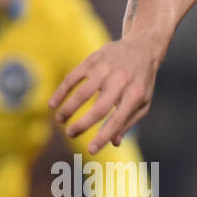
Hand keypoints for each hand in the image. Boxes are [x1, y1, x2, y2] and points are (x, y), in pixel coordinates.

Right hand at [50, 37, 158, 152]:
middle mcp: (120, 82)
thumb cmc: (142, 81)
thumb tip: (113, 142)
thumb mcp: (143, 102)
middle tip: (71, 135)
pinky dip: (61, 91)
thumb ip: (128, 121)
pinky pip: (73, 77)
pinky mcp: (92, 60)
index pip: (117, 120)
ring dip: (68, 109)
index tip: (91, 150)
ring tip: (61, 121)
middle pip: (98, 108)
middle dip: (82, 125)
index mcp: (135, 95)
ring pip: (82, 93)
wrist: (142, 47)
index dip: (103, 136)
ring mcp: (105, 69)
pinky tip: (53, 104)